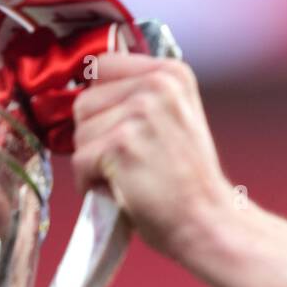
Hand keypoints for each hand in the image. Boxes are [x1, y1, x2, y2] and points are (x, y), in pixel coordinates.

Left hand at [71, 51, 234, 261]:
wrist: (207, 220)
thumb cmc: (187, 182)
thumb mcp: (176, 118)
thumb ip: (141, 97)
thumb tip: (91, 90)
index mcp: (171, 73)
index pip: (103, 66)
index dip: (103, 104)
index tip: (119, 131)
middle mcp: (156, 85)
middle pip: (85, 101)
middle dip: (96, 136)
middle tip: (127, 162)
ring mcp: (138, 113)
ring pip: (80, 132)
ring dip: (93, 162)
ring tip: (127, 177)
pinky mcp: (121, 144)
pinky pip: (79, 161)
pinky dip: (90, 184)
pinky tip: (119, 191)